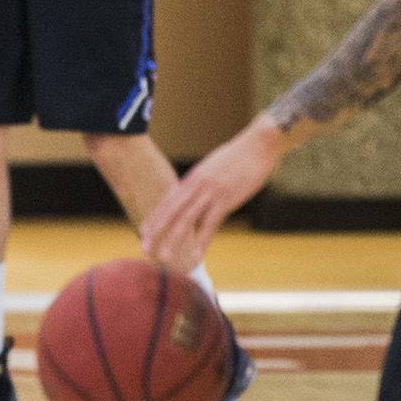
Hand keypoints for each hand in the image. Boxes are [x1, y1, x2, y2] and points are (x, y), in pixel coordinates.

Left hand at [141, 119, 287, 270]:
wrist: (257, 145)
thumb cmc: (238, 156)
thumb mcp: (212, 167)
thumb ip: (201, 181)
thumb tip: (194, 192)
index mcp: (192, 178)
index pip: (167, 200)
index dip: (154, 216)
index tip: (142, 230)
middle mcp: (196, 186)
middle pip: (170, 211)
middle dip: (155, 229)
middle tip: (143, 245)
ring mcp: (210, 193)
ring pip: (186, 219)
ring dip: (173, 239)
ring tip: (163, 256)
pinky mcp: (226, 200)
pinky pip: (210, 224)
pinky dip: (202, 241)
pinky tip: (196, 255)